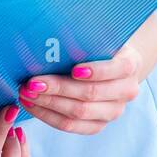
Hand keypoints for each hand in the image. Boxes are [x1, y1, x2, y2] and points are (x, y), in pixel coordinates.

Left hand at [17, 45, 142, 135]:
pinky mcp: (98, 124)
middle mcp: (126, 90)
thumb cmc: (93, 47)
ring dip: (48, 103)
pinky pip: (71, 126)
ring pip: (79, 113)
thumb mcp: (94, 38)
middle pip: (90, 94)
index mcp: (129, 64)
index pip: (117, 69)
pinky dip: (48, 115)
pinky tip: (31, 104)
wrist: (105, 66)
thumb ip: (80, 38)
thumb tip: (50, 30)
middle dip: (58, 88)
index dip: (97, 71)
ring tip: (26, 93)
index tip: (74, 69)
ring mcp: (114, 110)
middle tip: (32, 82)